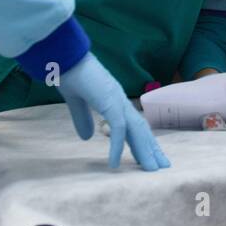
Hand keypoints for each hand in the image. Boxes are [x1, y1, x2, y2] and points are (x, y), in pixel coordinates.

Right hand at [58, 53, 170, 170]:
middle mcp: (121, 101)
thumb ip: (82, 119)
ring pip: (136, 130)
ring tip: (151, 169)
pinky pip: (117, 128)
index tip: (150, 156)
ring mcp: (116, 100)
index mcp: (114, 100)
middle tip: (162, 166)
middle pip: (141, 129)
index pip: (134, 124)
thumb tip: (88, 137)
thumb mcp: (76, 102)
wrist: (64, 56)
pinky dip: (117, 147)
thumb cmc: (69, 73)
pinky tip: (114, 163)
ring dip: (144, 150)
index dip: (143, 141)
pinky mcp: (108, 101)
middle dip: (151, 148)